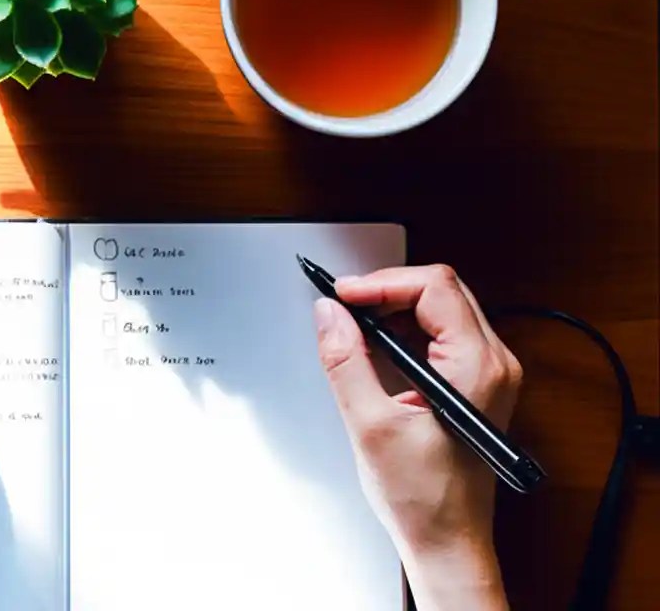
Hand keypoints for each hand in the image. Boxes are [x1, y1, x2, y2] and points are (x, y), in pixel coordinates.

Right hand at [313, 265, 519, 610]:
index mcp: (477, 368)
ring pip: (441, 309)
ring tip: (354, 328)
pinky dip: (405, 331)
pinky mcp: (477, 384)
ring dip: (394, 310)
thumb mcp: (370, 425)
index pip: (433, 288)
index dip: (381, 283)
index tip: (343, 295)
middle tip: (343, 306)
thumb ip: (347, 361)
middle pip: (440, 291)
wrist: (448, 539)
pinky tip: (375, 349)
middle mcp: (493, 364)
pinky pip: (441, 335)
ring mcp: (488, 373)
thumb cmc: (424, 498)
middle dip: (386, 291)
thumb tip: (329, 315)